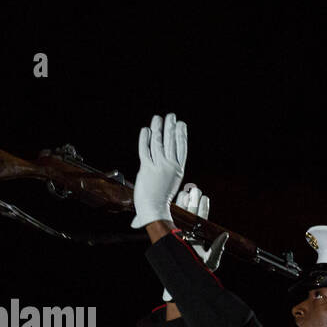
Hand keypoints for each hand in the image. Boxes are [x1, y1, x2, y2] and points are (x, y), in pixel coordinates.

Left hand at [132, 113, 186, 227]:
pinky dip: (145, 139)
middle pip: (171, 142)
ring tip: (158, 118)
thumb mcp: (170, 183)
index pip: (181, 148)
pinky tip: (146, 130)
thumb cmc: (161, 201)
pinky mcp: (146, 168)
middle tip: (171, 116)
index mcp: (178, 170)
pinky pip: (145, 150)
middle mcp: (170, 166)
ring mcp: (158, 167)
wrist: (154, 210)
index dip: (181, 135)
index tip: (181, 124)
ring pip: (158, 143)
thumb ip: (170, 171)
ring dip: (158, 128)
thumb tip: (170, 159)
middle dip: (171, 127)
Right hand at [161, 184, 225, 299]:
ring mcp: (179, 233)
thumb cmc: (199, 272)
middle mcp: (190, 232)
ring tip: (185, 192)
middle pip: (192, 213)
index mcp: (200, 236)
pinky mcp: (171, 236)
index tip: (204, 197)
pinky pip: (173, 221)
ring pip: (182, 215)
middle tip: (194, 189)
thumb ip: (218, 248)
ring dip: (183, 203)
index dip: (203, 207)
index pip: (202, 218)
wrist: (182, 281)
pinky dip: (174, 211)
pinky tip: (175, 201)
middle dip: (193, 201)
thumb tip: (225, 235)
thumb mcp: (211, 260)